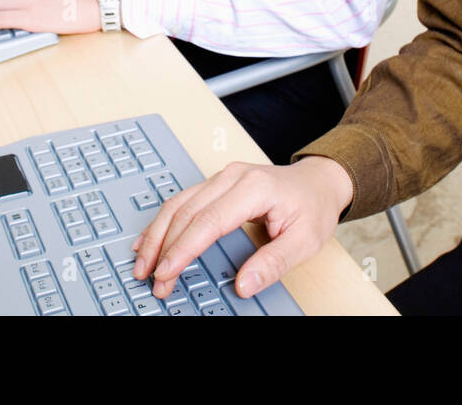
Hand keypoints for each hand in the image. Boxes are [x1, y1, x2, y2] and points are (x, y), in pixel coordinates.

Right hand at [131, 156, 353, 300]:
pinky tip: (150, 239)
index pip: (208, 221)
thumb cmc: (313, 207)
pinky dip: (164, 222)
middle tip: (152, 279)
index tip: (167, 273)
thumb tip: (243, 284)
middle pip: (186, 211)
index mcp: (254, 188)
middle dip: (163, 247)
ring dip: (157, 234)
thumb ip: (274, 263)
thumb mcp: (305, 240)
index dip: (183, 249)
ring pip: (178, 203)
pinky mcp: (217, 183)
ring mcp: (222, 177)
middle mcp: (233, 177)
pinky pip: (183, 200)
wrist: (319, 181)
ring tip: (143, 263)